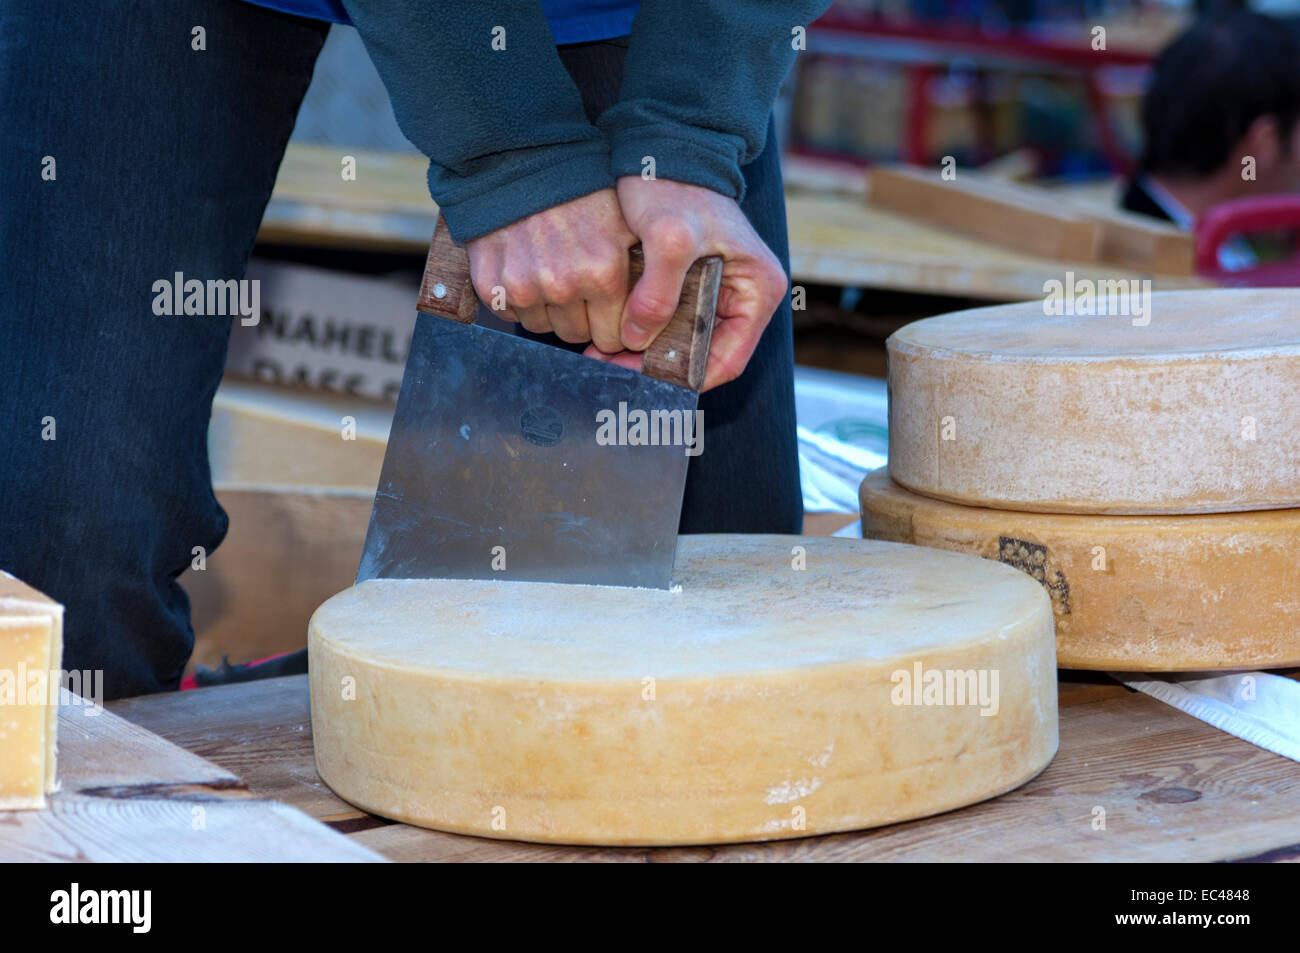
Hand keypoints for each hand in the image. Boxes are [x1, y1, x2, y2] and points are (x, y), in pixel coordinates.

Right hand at [465, 188, 635, 352]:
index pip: (611, 338)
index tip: (606, 309)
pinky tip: (525, 268)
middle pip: (576, 335)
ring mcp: (523, 287)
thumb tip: (650, 322)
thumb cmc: (582, 192)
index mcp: (603, 275)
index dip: (610, 324)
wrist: (524, 161)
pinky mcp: (491, 284)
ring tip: (550, 270)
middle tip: (577, 284)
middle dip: (580, 317)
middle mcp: (563, 286)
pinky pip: (509, 314)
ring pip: (542, 327)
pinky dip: (516, 299)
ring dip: (548, 309)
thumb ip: (644, 275)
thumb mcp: (628, 225)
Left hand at [585, 176, 787, 391]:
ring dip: (643, 355)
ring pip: (681, 344)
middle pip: (702, 356)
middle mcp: (744, 296)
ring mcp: (717, 292)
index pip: (729, 359)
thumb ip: (658, 292)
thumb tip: (639, 341)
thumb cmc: (675, 183)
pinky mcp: (690, 286)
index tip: (644, 382)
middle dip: (657, 369)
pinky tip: (607, 338)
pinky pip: (668, 325)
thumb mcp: (670, 236)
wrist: (657, 147)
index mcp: (760, 289)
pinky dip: (640, 335)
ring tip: (601, 356)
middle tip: (610, 368)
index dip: (685, 379)